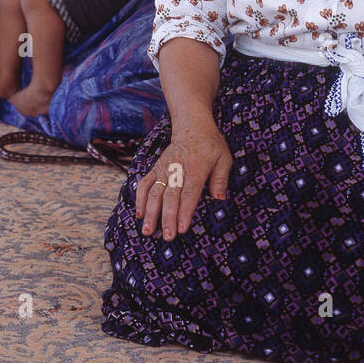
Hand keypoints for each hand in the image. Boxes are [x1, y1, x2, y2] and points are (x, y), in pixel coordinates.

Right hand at [135, 114, 231, 240]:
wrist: (192, 126)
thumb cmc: (211, 145)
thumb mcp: (224, 158)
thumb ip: (221, 179)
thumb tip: (220, 200)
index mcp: (196, 167)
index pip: (190, 192)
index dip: (185, 211)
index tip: (182, 228)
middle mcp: (177, 168)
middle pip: (170, 196)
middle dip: (167, 218)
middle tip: (167, 237)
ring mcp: (164, 168)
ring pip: (155, 192)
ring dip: (150, 212)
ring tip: (147, 231)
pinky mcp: (155, 168)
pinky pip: (144, 183)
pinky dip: (140, 198)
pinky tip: (139, 214)